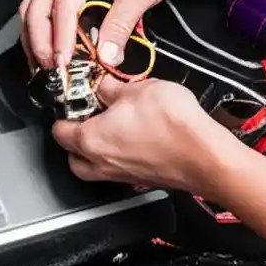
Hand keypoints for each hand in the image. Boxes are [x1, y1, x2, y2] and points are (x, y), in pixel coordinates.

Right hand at [20, 0, 191, 69]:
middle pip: (36, 10)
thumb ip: (120, 26)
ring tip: (48, 65)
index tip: (63, 66)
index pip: (61, 8)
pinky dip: (47, 30)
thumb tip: (106, 57)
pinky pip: (45, 7)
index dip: (60, 40)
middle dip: (40, 44)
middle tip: (52, 72)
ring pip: (34, 10)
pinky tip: (54, 49)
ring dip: (37, 39)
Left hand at [51, 78, 243, 195]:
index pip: (59, 129)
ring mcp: (120, 175)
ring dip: (93, 151)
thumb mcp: (138, 89)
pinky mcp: (139, 180)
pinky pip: (116, 170)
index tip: (73, 100)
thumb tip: (104, 86)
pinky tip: (132, 140)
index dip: (63, 112)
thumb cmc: (174, 127)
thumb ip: (113, 88)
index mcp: (90, 139)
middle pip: (70, 155)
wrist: (207, 157)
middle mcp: (100, 163)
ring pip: (92, 167)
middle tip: (85, 116)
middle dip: (73, 137)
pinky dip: (117, 157)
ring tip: (108, 129)